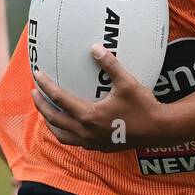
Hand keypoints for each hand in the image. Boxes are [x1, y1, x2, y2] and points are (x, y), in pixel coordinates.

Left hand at [30, 44, 168, 151]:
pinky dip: (65, 132)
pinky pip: (74, 141)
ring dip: (50, 122)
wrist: (159, 130)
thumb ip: (110, 64)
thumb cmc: (143, 106)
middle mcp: (86, 132)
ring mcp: (92, 142)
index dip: (46, 86)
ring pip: (62, 134)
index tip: (37, 75)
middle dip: (42, 105)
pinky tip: (68, 125)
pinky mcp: (99, 147)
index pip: (59, 99)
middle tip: (34, 92)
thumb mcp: (126, 82)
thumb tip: (95, 47)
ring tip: (46, 111)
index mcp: (89, 116)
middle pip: (54, 119)